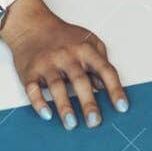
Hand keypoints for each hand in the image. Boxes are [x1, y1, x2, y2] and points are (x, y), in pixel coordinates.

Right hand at [0, 0, 127, 130]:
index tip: (122, 107)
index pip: (105, 70)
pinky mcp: (29, 72)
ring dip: (64, 106)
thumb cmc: (64, 36)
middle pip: (80, 80)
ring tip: (72, 124)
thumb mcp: (88, 41)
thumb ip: (100, 60)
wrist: (32, 25)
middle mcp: (67, 56)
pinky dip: (39, 103)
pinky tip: (47, 115)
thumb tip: (105, 87)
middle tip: (95, 122)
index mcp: (85, 49)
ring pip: (56, 86)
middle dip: (88, 103)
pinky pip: (33, 89)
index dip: (115, 89)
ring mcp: (47, 64)